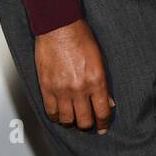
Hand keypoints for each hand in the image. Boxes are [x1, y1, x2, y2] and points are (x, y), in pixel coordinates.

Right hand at [33, 18, 113, 132]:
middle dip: (88, 125)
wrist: (59, 27)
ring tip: (74, 119)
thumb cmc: (80, 38)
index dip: (104, 123)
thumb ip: (103, 83)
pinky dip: (55, 116)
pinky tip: (59, 114)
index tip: (103, 127)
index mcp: (96, 80)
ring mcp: (61, 90)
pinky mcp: (47, 88)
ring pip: (67, 119)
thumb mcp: (100, 60)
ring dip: (71, 122)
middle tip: (89, 124)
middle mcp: (79, 88)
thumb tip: (108, 101)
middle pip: (84, 120)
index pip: (102, 111)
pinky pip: (50, 111)